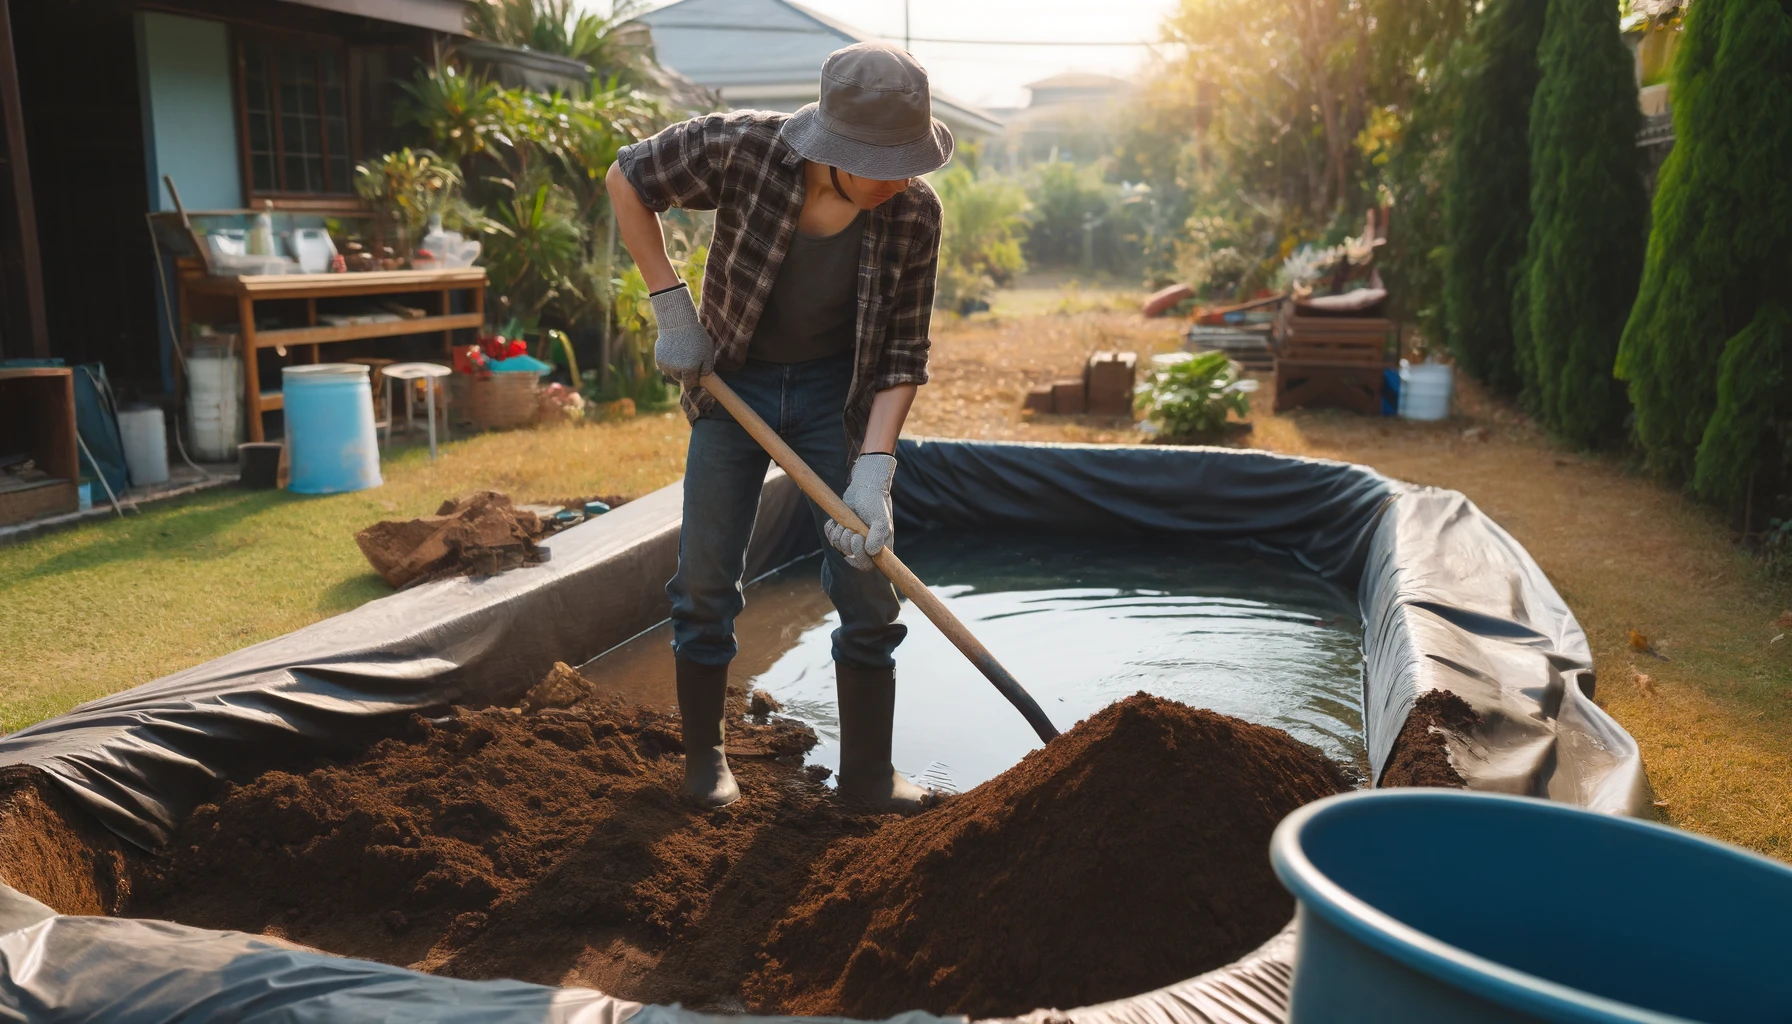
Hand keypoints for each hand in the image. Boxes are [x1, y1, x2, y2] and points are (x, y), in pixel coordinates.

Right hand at [649, 283, 713, 385]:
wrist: (678, 322)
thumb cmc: (696, 336)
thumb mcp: (708, 351)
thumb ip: (707, 368)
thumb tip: (703, 378)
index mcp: (689, 369)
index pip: (690, 384)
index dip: (693, 382)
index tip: (694, 378)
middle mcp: (676, 370)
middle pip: (680, 379)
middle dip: (684, 374)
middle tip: (688, 363)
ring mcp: (666, 365)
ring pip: (670, 374)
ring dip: (675, 370)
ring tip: (680, 357)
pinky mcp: (658, 360)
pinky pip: (663, 368)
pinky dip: (667, 364)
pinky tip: (672, 354)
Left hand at [825, 454, 895, 571]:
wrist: (864, 488)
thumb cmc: (876, 503)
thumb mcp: (881, 520)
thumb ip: (878, 536)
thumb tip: (871, 552)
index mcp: (878, 548)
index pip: (867, 566)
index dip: (859, 557)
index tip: (857, 539)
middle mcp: (865, 547)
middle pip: (851, 558)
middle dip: (847, 544)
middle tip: (852, 530)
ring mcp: (851, 540)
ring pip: (839, 547)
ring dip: (840, 534)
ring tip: (847, 522)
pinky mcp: (841, 532)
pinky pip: (831, 538)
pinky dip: (832, 529)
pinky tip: (838, 522)